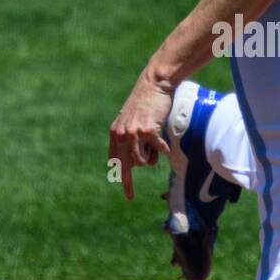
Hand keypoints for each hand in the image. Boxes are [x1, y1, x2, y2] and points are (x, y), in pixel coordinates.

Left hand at [108, 74, 172, 199]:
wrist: (154, 84)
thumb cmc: (146, 102)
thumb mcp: (131, 120)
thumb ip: (130, 137)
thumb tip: (138, 161)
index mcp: (115, 133)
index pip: (115, 161)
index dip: (121, 178)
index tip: (127, 195)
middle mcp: (122, 135)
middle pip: (128, 165)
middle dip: (131, 179)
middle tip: (131, 194)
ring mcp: (134, 134)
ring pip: (142, 161)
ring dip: (152, 156)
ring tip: (155, 142)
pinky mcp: (148, 132)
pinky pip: (158, 152)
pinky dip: (163, 149)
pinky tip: (164, 141)